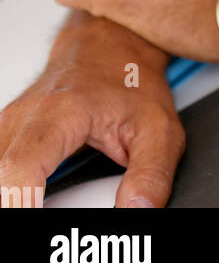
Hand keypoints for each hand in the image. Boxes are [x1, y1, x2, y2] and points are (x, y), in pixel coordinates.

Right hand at [0, 14, 182, 207]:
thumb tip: (138, 211)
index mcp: (61, 113)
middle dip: (17, 206)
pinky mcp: (6, 134)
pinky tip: (32, 199)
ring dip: (14, 198)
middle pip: (0, 176)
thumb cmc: (131, 80)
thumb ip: (151, 175)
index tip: (31, 217)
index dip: (19, 202)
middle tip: (52, 218)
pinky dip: (11, 189)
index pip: (21, 166)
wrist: (112, 44)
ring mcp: (10, 124)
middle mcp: (26, 117)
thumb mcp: (159, 128)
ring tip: (44, 207)